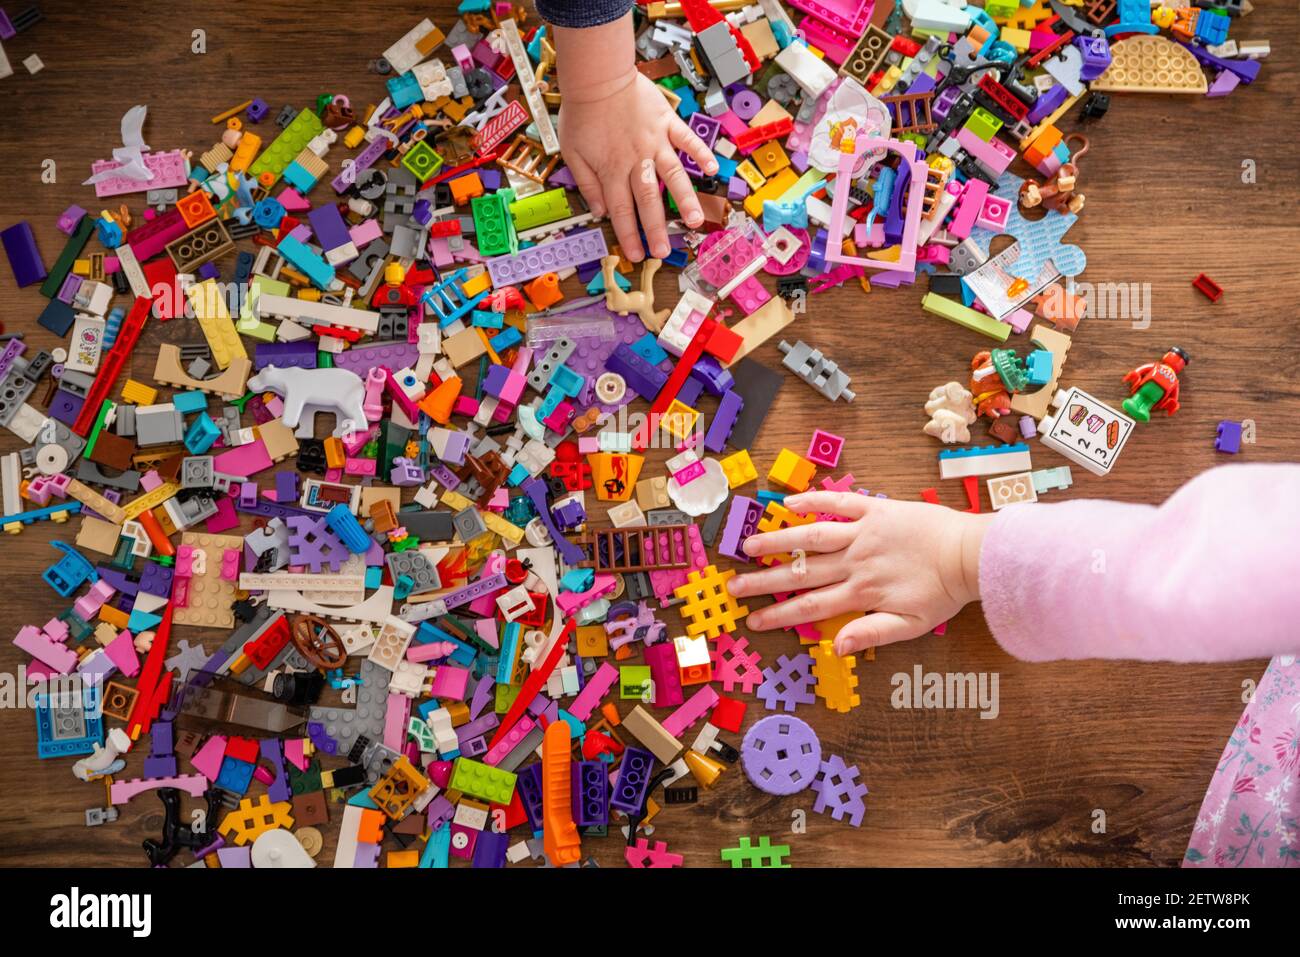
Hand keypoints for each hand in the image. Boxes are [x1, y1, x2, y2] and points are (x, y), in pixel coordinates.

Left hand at [559, 70, 717, 260]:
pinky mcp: (667, 123)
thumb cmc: (582, 113)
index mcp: (611, 169)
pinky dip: (700, 153)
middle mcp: (636, 160)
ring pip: (673, 175)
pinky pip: (687, 139)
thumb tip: (600, 211)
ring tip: (696, 220)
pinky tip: (712, 169)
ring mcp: (654, 142)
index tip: (637, 254)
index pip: (621, 210)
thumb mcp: (572, 153)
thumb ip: (587, 184)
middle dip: (656, 228)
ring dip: (685, 199)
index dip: (629, 234)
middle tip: (665, 251)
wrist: (597, 77)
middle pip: (648, 200)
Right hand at [725, 491, 991, 654]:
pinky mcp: (875, 510)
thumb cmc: (943, 592)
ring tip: (748, 545)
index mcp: (861, 592)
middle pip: (802, 573)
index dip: (779, 615)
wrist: (970, 554)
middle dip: (764, 582)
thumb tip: (834, 646)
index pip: (811, 606)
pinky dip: (813, 501)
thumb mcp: (911, 625)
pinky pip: (839, 503)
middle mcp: (855, 561)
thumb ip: (872, 633)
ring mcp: (863, 533)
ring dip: (778, 541)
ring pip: (812, 538)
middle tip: (733, 587)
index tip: (753, 621)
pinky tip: (788, 504)